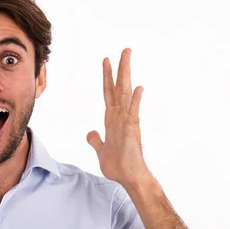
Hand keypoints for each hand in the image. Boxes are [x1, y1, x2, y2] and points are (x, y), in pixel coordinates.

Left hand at [87, 48, 150, 188]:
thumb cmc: (119, 165)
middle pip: (119, 88)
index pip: (109, 93)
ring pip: (126, 94)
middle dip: (120, 68)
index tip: (106, 60)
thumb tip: (91, 132)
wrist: (129, 179)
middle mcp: (121, 116)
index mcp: (112, 119)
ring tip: (128, 58)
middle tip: (125, 50)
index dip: (107, 77)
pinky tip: (138, 88)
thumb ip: (96, 140)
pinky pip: (133, 114)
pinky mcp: (132, 131)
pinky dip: (135, 101)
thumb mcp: (101, 150)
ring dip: (126, 76)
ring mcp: (127, 122)